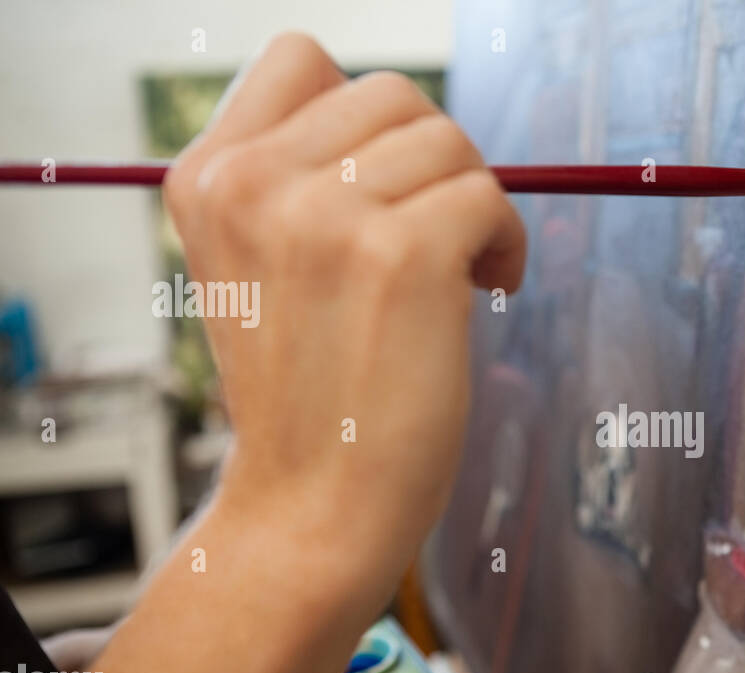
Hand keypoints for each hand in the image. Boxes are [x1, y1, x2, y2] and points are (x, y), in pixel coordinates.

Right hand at [164, 33, 525, 605]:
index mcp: (207, 178)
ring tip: (460, 275)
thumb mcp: (260, 269)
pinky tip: (489, 290)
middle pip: (394, 94)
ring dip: (473, 204)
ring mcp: (327, 216)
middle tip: (436, 238)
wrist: (312, 510)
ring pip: (449, 143)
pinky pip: (489, 196)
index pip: (303, 59)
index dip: (364, 118)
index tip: (386, 188)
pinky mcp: (403, 255)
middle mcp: (254, 182)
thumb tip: (404, 123)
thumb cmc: (308, 397)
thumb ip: (298, 184)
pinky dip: (506, 242)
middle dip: (433, 162)